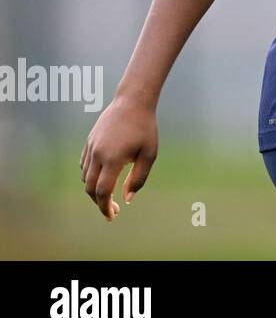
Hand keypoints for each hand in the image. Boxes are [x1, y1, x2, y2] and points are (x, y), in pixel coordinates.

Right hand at [81, 95, 158, 221]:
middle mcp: (97, 154)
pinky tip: (102, 178)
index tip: (112, 216)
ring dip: (94, 190)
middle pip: (89, 188)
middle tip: (113, 210)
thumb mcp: (149, 154)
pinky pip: (84, 165)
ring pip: (85, 177)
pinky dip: (90, 176)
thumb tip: (127, 199)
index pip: (102, 191)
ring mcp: (90, 147)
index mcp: (113, 159)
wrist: (132, 102)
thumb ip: (138, 178)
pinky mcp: (88, 142)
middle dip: (99, 202)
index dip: (105, 207)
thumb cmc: (145, 128)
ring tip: (109, 194)